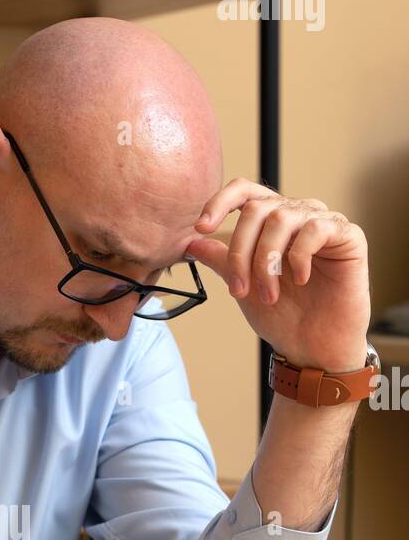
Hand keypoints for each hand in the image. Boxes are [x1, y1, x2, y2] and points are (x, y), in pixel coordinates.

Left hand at [185, 178, 370, 371]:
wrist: (313, 348)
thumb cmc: (282, 317)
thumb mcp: (242, 286)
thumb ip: (222, 260)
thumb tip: (192, 242)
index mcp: (271, 222)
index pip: (245, 192)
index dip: (220, 202)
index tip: (201, 228)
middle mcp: (298, 215)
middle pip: (258, 209)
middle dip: (241, 252)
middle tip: (239, 290)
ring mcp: (324, 222)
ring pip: (282, 217)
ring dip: (266, 261)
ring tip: (268, 295)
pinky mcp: (348, 236)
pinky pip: (316, 228)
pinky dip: (300, 256)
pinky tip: (301, 281)